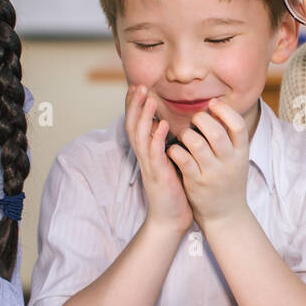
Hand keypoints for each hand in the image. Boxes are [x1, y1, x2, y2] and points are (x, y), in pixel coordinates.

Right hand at [126, 85, 192, 233]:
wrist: (170, 220)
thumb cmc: (172, 191)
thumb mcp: (168, 163)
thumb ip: (165, 146)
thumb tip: (169, 127)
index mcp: (147, 153)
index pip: (136, 124)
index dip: (134, 106)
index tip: (137, 86)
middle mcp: (144, 157)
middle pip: (133, 126)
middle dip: (134, 105)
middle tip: (137, 85)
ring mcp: (149, 166)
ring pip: (140, 137)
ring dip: (144, 116)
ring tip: (148, 98)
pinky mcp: (158, 176)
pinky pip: (155, 154)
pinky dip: (157, 138)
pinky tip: (162, 125)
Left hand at [167, 99, 250, 229]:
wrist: (226, 215)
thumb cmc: (228, 180)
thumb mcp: (237, 159)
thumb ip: (229, 137)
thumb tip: (216, 105)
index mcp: (241, 153)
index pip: (238, 125)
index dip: (224, 110)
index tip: (213, 104)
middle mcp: (229, 162)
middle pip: (215, 132)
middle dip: (201, 119)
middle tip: (195, 120)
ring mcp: (212, 173)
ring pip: (196, 143)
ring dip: (186, 134)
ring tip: (185, 136)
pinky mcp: (196, 183)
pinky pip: (182, 158)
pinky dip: (175, 149)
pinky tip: (174, 150)